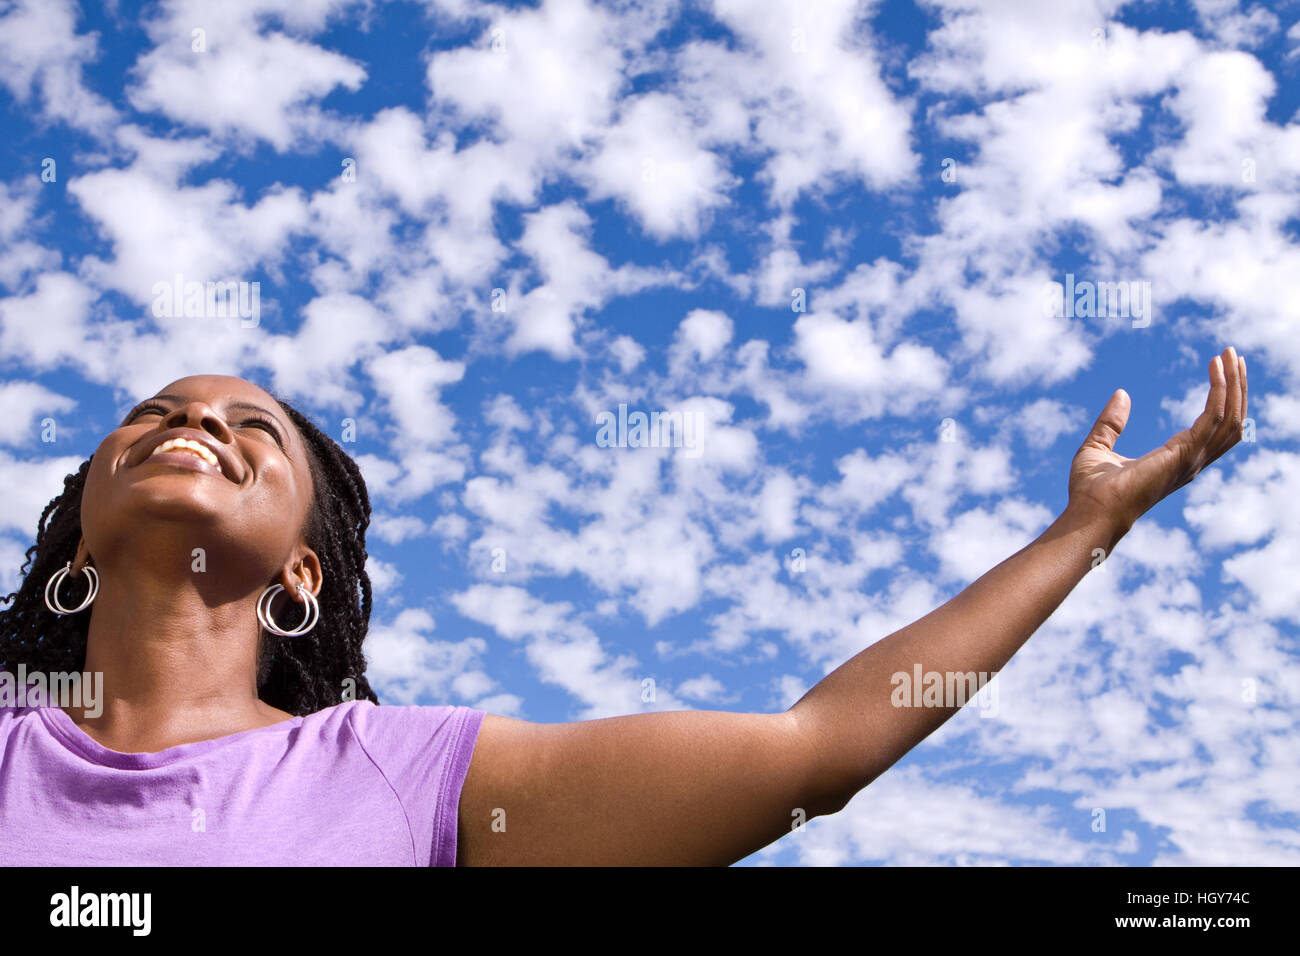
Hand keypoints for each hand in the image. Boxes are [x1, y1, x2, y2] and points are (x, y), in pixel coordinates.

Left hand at [1066, 346, 1247, 548]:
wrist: (1089, 512)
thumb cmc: (1091, 491)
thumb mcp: (1097, 447)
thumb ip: (1111, 422)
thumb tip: (1121, 394)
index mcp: (1176, 460)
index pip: (1213, 428)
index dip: (1220, 399)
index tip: (1218, 367)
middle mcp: (1191, 461)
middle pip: (1230, 421)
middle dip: (1235, 387)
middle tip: (1232, 355)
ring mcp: (1190, 460)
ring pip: (1230, 418)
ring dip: (1234, 386)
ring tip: (1229, 355)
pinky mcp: (1184, 454)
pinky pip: (1215, 417)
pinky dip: (1220, 391)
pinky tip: (1215, 368)